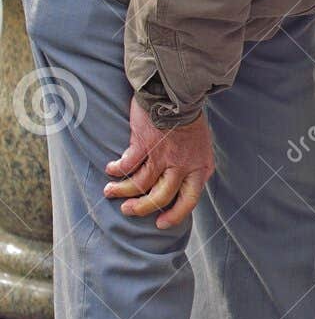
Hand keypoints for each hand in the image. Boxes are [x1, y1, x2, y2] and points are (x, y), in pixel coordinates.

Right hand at [104, 101, 214, 229]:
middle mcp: (183, 165)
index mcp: (200, 168)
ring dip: (121, 190)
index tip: (160, 223)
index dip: (174, 215)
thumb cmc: (189, 121)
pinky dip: (116, 170)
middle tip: (128, 210)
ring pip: (139, 184)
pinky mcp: (143, 145)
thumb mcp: (201, 148)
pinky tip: (110, 169)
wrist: (179, 94)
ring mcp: (162, 156)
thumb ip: (191, 167)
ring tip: (110, 191)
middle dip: (142, 207)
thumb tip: (179, 185)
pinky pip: (126, 165)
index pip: (189, 200)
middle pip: (160, 197)